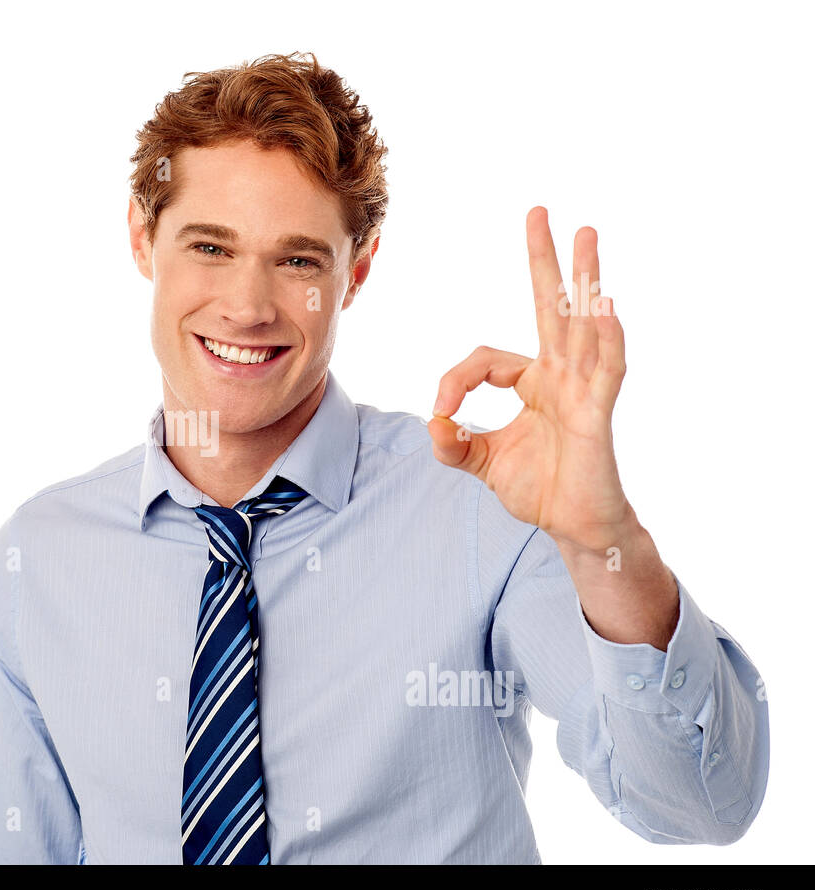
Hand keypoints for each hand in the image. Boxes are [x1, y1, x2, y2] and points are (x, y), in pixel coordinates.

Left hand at [428, 206, 633, 554]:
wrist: (574, 526)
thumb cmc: (540, 489)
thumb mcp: (481, 464)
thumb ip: (453, 445)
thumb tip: (433, 424)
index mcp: (533, 383)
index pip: (484, 360)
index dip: (456, 380)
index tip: (442, 411)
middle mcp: (560, 376)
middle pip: (550, 308)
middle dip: (544, 261)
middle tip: (540, 213)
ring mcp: (582, 390)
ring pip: (582, 324)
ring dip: (584, 279)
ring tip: (587, 234)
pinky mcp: (598, 413)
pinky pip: (606, 368)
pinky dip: (607, 337)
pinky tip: (605, 305)